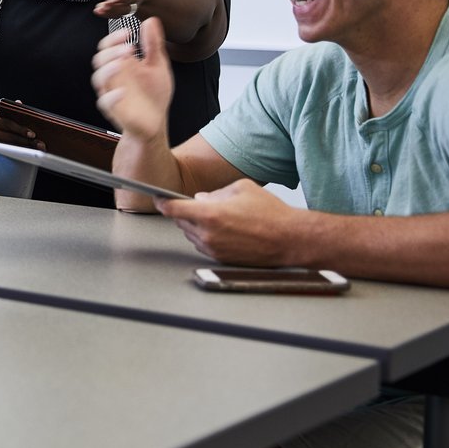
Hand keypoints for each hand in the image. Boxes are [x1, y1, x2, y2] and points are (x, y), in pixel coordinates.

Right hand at [0, 104, 44, 149]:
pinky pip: (8, 149)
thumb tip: (19, 103)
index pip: (8, 124)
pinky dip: (19, 150)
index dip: (20, 129)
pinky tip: (30, 151)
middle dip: (26, 142)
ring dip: (25, 148)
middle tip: (40, 144)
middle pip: (11, 138)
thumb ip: (10, 107)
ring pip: (10, 146)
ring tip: (38, 148)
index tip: (33, 134)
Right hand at [91, 17, 173, 140]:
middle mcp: (113, 76)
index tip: (128, 32)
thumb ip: (153, 44)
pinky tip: (123, 91)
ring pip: (98, 78)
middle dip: (111, 50)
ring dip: (109, 69)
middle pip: (99, 59)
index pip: (108, 45)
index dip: (114, 37)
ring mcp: (111, 92)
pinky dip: (112, 96)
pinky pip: (105, 102)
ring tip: (123, 62)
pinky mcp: (113, 109)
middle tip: (129, 47)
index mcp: (121, 63)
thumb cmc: (154, 93)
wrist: (155, 122)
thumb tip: (151, 20)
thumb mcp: (158, 65)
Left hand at [157, 180, 299, 265]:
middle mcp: (208, 234)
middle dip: (185, 211)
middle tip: (196, 203)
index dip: (162, 202)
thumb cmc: (271, 213)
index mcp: (210, 214)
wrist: (291, 240)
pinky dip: (205, 235)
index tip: (157, 198)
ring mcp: (214, 249)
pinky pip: (203, 245)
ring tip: (216, 216)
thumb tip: (201, 197)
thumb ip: (216, 192)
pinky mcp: (221, 258)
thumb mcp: (242, 189)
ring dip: (195, 224)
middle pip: (180, 222)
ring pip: (190, 234)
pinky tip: (222, 228)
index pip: (173, 209)